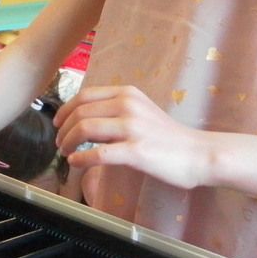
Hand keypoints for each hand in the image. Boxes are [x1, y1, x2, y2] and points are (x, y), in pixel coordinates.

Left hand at [53, 85, 206, 189]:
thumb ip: (117, 111)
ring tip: (65, 153)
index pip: (85, 95)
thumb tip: (85, 120)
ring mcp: (132, 128)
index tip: (57, 123)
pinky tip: (76, 163)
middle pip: (80, 112)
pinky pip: (99, 153)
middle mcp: (128, 105)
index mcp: (128, 93)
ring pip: (85, 129)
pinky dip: (81, 159)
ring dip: (68, 142)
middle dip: (63, 129)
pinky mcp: (136, 151)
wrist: (199, 153)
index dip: (65, 109)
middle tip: (60, 143)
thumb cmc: (169, 137)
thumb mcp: (142, 112)